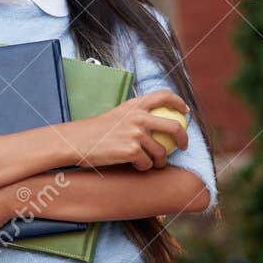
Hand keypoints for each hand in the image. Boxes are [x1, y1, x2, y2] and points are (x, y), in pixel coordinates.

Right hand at [64, 89, 189, 171]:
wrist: (76, 142)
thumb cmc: (95, 131)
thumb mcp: (117, 115)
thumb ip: (136, 116)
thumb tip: (156, 123)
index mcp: (135, 105)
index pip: (164, 96)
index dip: (178, 102)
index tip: (185, 112)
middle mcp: (138, 117)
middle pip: (174, 126)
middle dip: (184, 138)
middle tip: (183, 146)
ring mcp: (135, 134)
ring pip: (161, 151)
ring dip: (160, 161)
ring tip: (152, 164)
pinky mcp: (131, 151)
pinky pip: (147, 163)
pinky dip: (144, 167)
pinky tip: (136, 167)